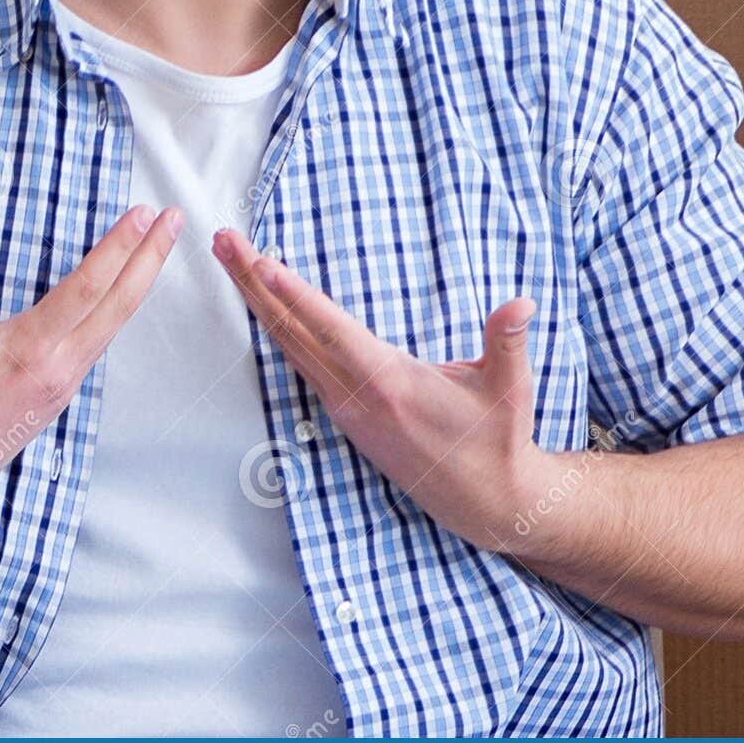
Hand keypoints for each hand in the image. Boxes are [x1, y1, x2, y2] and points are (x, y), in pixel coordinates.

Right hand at [0, 204, 182, 537]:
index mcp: (25, 353)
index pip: (85, 290)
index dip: (117, 249)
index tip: (141, 214)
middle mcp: (54, 371)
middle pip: (119, 306)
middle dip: (150, 257)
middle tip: (174, 217)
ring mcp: (59, 389)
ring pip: (113, 328)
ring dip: (138, 283)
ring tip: (157, 246)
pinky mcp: (55, 400)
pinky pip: (96, 346)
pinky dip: (116, 312)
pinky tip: (121, 294)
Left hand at [213, 229, 543, 552]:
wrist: (485, 502)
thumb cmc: (497, 440)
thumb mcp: (510, 390)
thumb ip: (507, 342)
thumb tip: (520, 303)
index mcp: (389, 383)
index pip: (331, 330)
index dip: (295, 296)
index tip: (260, 264)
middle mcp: (355, 395)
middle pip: (292, 330)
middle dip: (253, 282)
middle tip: (223, 240)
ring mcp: (343, 407)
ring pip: (287, 344)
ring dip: (255, 300)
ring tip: (230, 258)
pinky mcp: (343, 414)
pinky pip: (298, 362)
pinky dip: (274, 326)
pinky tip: (258, 304)